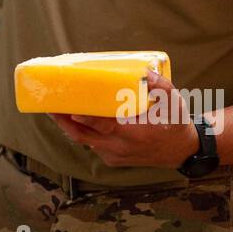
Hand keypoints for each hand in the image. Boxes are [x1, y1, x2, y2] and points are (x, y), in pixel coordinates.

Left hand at [49, 70, 200, 168]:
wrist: (181, 151)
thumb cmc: (175, 122)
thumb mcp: (172, 101)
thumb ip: (159, 86)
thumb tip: (143, 72)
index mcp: (136, 133)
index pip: (106, 126)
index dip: (88, 119)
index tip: (72, 110)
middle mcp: (122, 147)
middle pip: (86, 136)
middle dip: (65, 121)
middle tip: (51, 105)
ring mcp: (115, 155)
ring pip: (85, 141)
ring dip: (69, 127)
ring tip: (55, 109)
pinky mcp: (113, 159)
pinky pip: (92, 145)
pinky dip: (82, 132)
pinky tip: (74, 118)